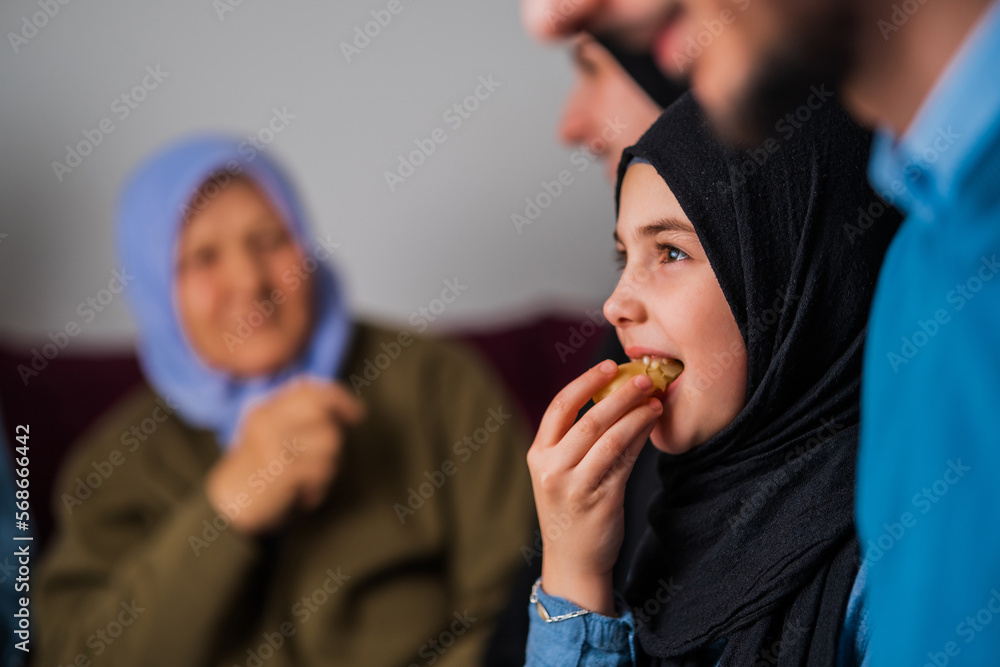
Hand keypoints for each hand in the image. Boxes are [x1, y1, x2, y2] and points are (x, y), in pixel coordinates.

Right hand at [205, 378, 363, 534]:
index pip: (308, 390)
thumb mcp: (270, 438)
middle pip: (326, 416)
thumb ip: (299, 421)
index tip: (356, 414)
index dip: (338, 398)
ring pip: (330, 443)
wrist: (224, 510)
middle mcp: (268, 422)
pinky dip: (319, 488)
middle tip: (323, 461)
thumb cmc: (257, 475)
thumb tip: (343, 410)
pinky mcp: (281, 469)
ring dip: (328, 469)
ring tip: (309, 482)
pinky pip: (322, 469)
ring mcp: (273, 444)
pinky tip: (306, 496)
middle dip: (334, 440)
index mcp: (265, 411)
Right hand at [527, 359, 660, 615]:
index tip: (609, 367)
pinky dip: (640, 439)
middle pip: (587, 420)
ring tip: (654, 402)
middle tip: (643, 379)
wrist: (573, 561)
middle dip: (618, 395)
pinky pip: (624, 461)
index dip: (585, 382)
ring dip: (635, 416)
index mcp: (538, 455)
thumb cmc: (571, 510)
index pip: (559, 407)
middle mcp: (552, 468)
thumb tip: (615, 398)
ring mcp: (574, 486)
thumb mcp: (561, 473)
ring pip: (609, 439)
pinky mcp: (600, 500)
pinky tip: (651, 427)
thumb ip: (576, 441)